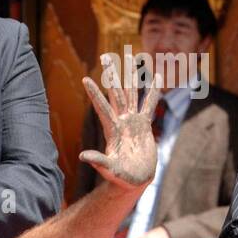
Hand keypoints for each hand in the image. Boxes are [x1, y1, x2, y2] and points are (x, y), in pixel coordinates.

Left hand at [80, 57, 159, 188]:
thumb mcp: (109, 170)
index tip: (84, 79)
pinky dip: (153, 90)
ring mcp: (132, 122)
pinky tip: (156, 75)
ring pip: (131, 93)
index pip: (102, 107)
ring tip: (132, 56)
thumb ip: (98, 162)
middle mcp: (121, 121)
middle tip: (105, 55)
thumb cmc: (120, 179)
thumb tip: (82, 156)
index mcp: (113, 130)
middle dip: (111, 74)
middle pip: (116, 92)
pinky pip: (149, 104)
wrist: (133, 182)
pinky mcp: (144, 125)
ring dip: (131, 75)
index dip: (94, 93)